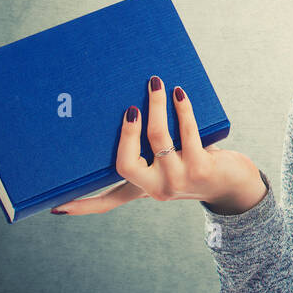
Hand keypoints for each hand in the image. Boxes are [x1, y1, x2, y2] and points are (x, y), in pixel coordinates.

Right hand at [53, 75, 262, 214]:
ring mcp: (178, 180)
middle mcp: (157, 189)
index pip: (108, 201)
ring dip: (155, 106)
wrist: (236, 187)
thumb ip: (152, 153)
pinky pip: (186, 132)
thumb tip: (130, 109)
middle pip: (126, 163)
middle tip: (130, 107)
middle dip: (126, 131)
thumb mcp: (172, 166)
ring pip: (157, 139)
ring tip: (156, 85)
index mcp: (144, 189)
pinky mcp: (201, 167)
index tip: (55, 207)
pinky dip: (181, 109)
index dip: (82, 205)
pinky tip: (179, 94)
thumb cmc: (199, 167)